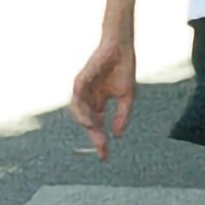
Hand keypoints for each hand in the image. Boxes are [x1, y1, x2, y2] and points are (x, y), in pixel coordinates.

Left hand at [70, 28, 135, 152]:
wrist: (121, 48)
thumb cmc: (123, 69)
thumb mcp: (126, 97)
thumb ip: (122, 116)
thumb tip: (117, 135)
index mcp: (98, 102)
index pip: (97, 125)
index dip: (101, 140)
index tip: (105, 156)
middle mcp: (89, 98)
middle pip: (87, 121)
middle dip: (94, 136)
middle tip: (102, 148)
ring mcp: (84, 89)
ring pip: (78, 111)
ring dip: (85, 123)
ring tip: (95, 133)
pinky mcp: (81, 80)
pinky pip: (77, 97)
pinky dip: (81, 109)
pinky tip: (89, 118)